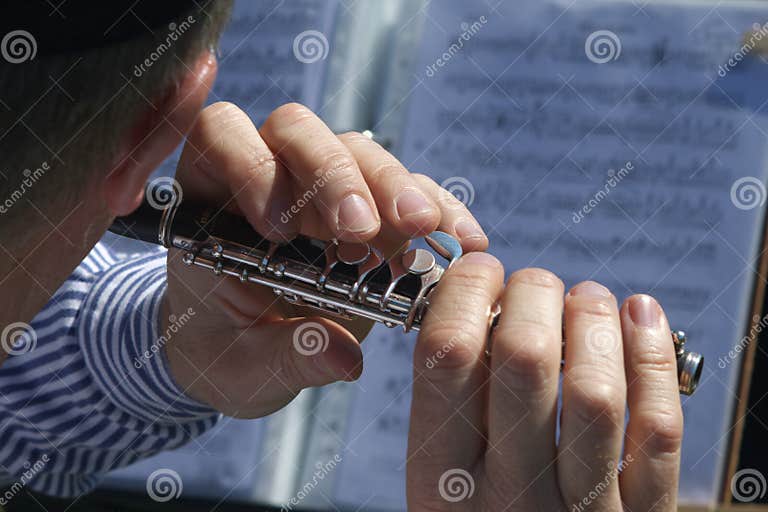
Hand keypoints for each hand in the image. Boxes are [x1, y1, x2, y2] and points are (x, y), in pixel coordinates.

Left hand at [161, 102, 487, 417]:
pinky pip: (407, 189)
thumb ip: (288, 357)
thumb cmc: (226, 352)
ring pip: (358, 152)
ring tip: (423, 229)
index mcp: (213, 200)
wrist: (247, 356)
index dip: (248, 164)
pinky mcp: (371, 209)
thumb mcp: (246, 367)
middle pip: (300, 133)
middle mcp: (269, 177)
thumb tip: (342, 355)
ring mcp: (323, 189)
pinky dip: (436, 208)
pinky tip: (461, 238)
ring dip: (393, 186)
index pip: (221, 135)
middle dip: (335, 175)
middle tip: (364, 228)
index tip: (277, 228)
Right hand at [407, 255, 682, 510]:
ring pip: (597, 392)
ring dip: (592, 319)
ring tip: (584, 296)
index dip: (465, 293)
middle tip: (532, 284)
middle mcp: (508, 497)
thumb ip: (449, 404)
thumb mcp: (438, 479)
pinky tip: (639, 315)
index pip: (447, 358)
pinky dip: (652, 358)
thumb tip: (478, 305)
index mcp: (441, 482)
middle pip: (524, 360)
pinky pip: (656, 430)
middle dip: (532, 292)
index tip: (480, 272)